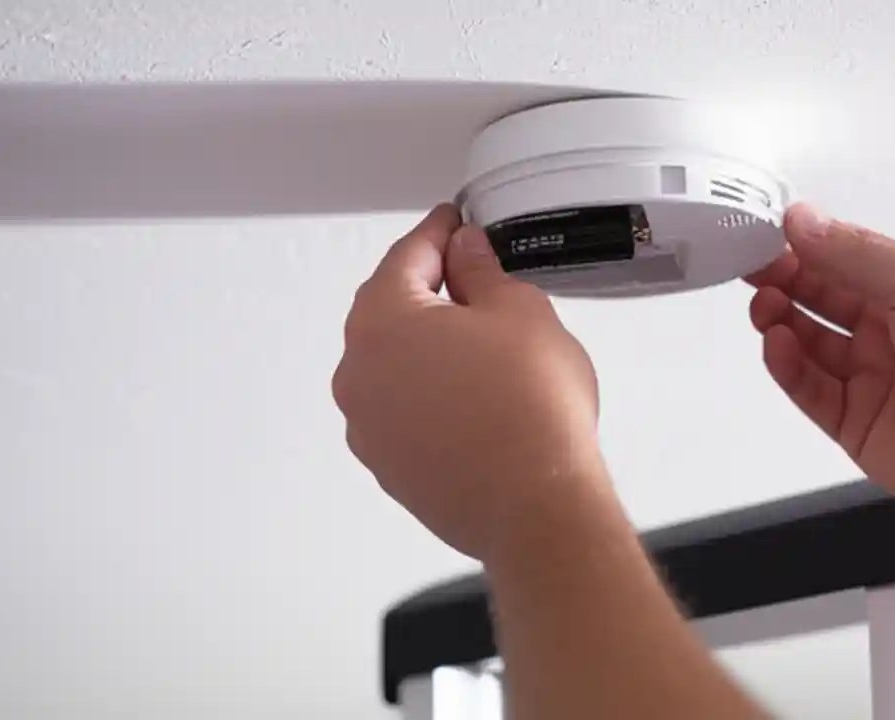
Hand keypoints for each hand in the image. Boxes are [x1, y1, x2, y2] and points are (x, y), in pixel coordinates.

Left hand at [332, 205, 603, 560]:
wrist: (536, 508)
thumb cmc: (531, 406)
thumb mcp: (519, 311)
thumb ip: (481, 272)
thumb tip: (463, 252)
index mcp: (380, 322)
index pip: (406, 257)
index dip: (438, 232)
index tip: (456, 222)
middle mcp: (357, 375)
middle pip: (389, 311)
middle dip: (430, 290)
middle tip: (473, 276)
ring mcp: (368, 429)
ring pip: (394, 367)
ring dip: (428, 348)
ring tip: (483, 346)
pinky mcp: (389, 470)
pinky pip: (404, 413)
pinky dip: (430, 395)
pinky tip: (474, 398)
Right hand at [746, 204, 894, 517]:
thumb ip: (857, 255)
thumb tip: (804, 219)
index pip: (844, 261)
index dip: (806, 248)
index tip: (769, 235)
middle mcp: (890, 334)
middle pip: (820, 300)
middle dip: (785, 281)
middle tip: (754, 269)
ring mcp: (870, 379)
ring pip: (807, 344)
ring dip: (780, 320)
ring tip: (765, 305)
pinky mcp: (855, 424)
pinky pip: (808, 390)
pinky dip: (786, 365)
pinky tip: (777, 342)